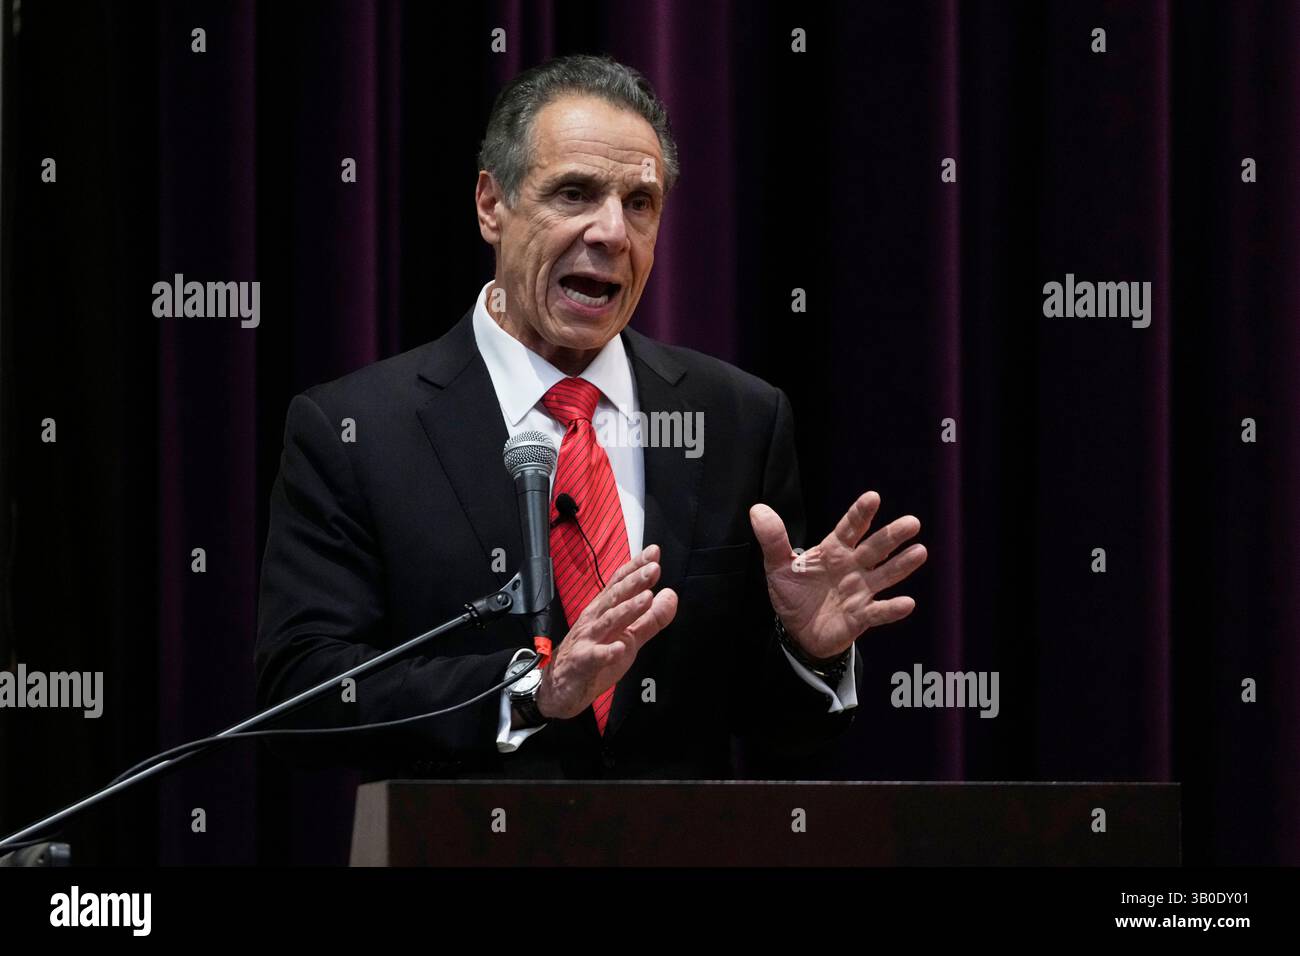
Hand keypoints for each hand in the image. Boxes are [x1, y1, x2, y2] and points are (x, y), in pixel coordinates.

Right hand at [535, 544, 678, 719]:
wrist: (559, 687)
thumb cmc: (592, 657)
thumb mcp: (629, 637)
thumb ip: (651, 618)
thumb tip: (670, 595)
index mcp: (605, 611)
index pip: (620, 583)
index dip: (636, 567)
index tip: (653, 553)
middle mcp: (595, 620)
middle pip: (615, 597)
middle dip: (635, 582)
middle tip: (654, 569)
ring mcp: (587, 640)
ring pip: (608, 621)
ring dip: (627, 609)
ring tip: (646, 598)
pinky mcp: (582, 662)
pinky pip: (594, 656)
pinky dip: (607, 652)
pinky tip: (619, 648)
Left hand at [749, 491, 925, 661]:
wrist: (798, 632)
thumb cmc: (794, 593)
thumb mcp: (778, 566)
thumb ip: (773, 539)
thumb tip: (757, 509)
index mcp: (834, 550)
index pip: (850, 528)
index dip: (860, 513)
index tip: (873, 497)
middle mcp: (853, 567)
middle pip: (875, 548)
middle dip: (892, 536)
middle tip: (912, 522)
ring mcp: (860, 591)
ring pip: (885, 575)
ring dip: (902, 565)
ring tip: (920, 551)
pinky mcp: (861, 616)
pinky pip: (879, 611)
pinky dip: (892, 608)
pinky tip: (907, 602)